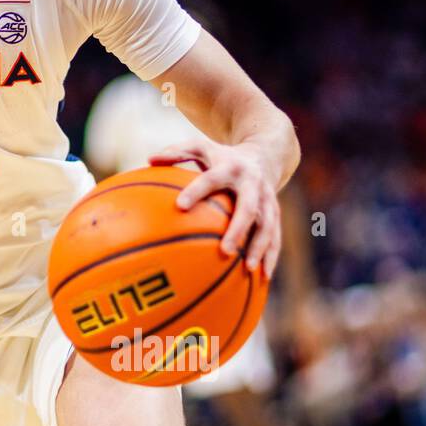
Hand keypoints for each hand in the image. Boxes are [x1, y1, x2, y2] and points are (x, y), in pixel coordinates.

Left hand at [149, 138, 282, 277]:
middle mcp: (252, 183)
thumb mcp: (200, 147)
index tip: (180, 206)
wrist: (263, 155)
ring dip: (260, 247)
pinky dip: (271, 256)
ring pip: (267, 225)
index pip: (211, 179)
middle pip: (248, 207)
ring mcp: (267, 199)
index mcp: (229, 167)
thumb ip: (176, 153)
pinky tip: (263, 277)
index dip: (196, 191)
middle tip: (225, 250)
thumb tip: (149, 159)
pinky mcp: (276, 213)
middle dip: (238, 229)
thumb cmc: (221, 157)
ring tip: (248, 269)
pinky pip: (275, 236)